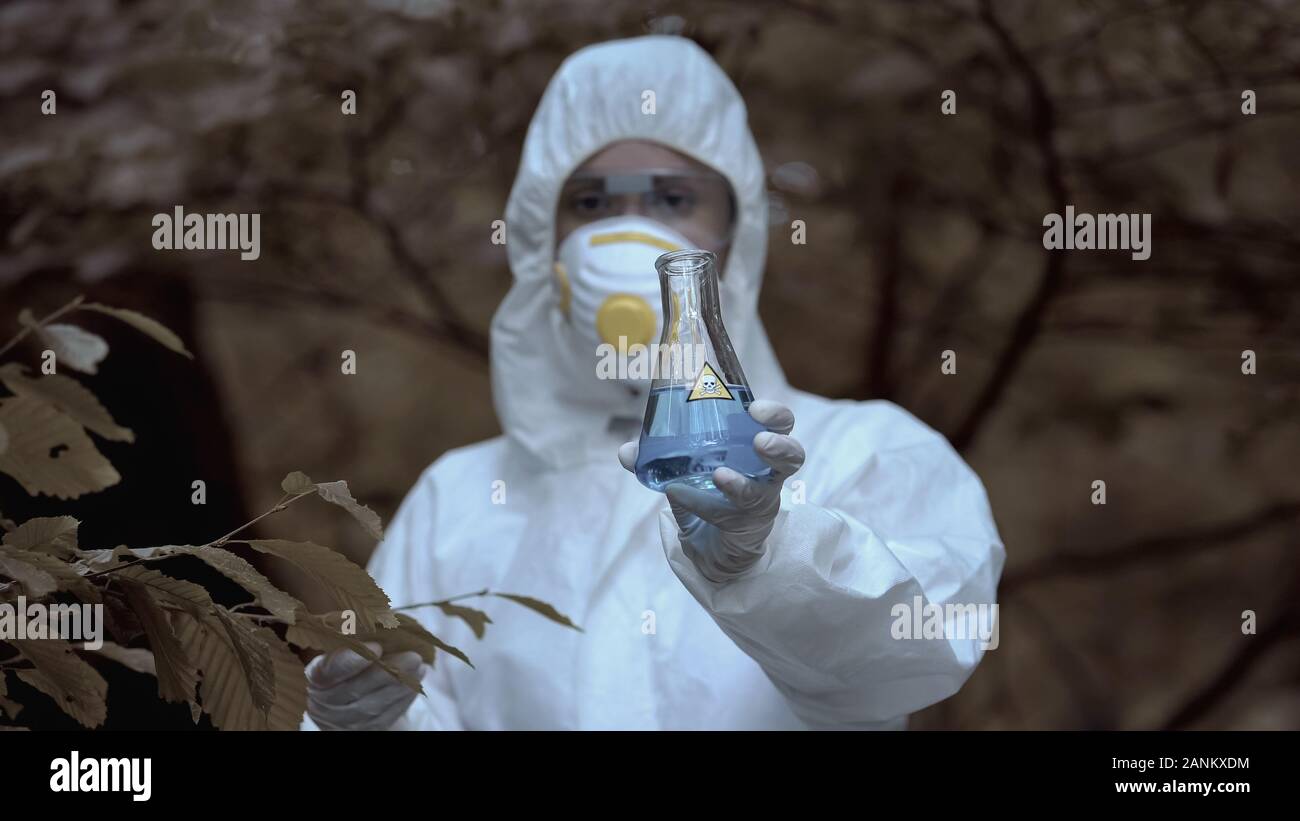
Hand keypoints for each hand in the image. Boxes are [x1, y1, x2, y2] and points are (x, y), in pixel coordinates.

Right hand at [305, 642, 424, 730]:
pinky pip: (388, 716)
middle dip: (388, 673)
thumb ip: (354, 638)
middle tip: (413, 656)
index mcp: (317, 677)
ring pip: (376, 706)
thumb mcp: (341, 650)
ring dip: (402, 684)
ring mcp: (346, 721)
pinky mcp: (367, 729)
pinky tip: (417, 679)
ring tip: (419, 665)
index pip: (328, 671)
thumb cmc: (346, 665)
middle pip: (356, 691)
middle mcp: (326, 703)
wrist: (346, 702)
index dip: (351, 661)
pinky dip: (405, 697)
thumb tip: (382, 618)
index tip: (376, 646)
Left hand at [619, 399, 805, 582]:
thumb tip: (626, 451)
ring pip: (767, 495)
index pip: (778, 425)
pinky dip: (701, 505)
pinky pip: (727, 516)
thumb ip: (656, 461)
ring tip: (722, 476)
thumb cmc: (708, 498)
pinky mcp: (746, 527)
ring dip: (745, 484)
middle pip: (792, 454)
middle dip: (780, 444)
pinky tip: (680, 496)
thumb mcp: (683, 474)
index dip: (774, 415)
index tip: (754, 407)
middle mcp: (767, 474)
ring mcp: (761, 503)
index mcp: (755, 449)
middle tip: (760, 439)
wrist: (713, 549)